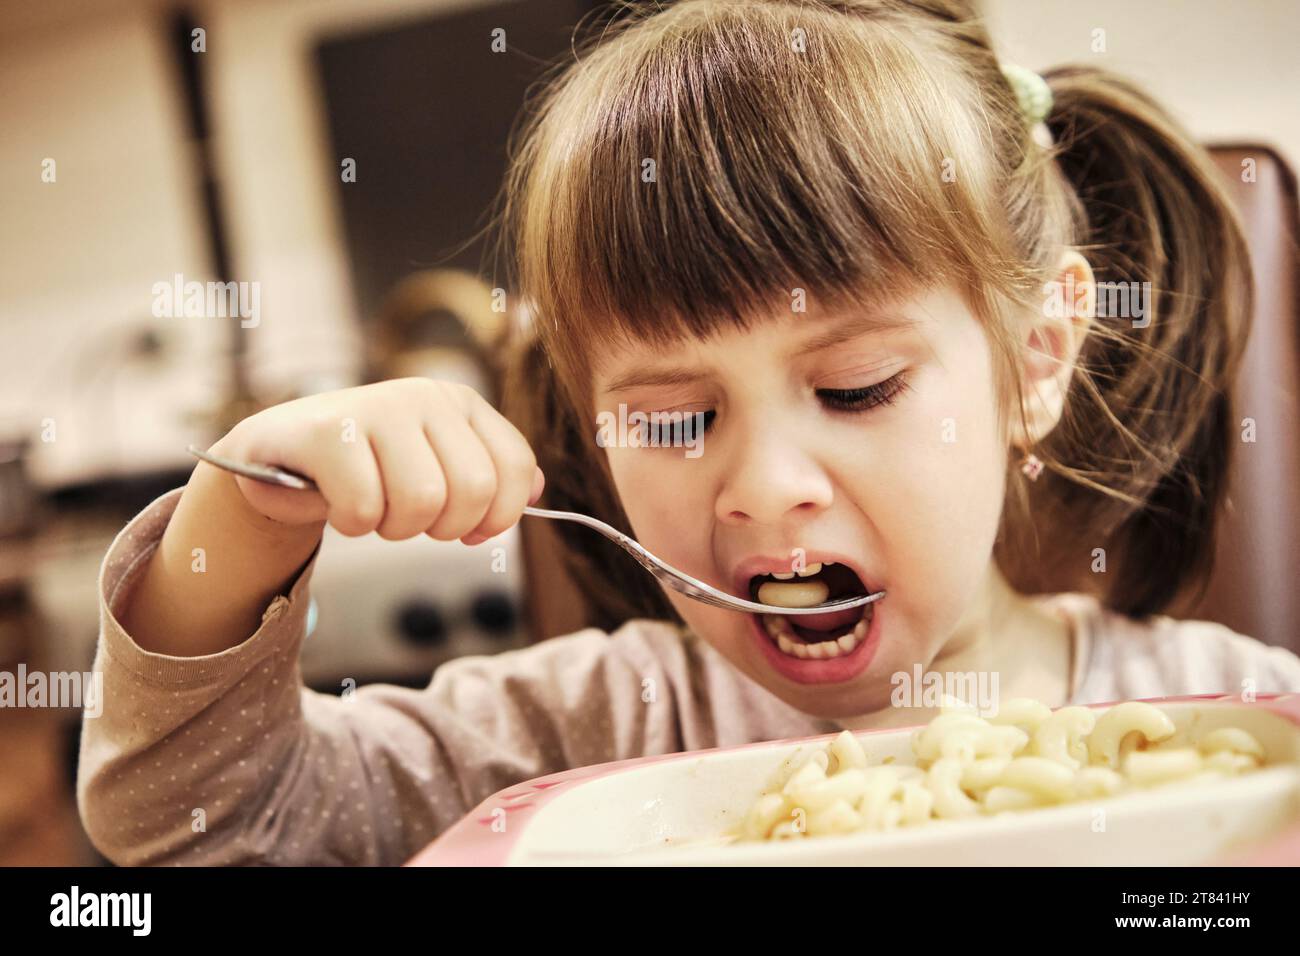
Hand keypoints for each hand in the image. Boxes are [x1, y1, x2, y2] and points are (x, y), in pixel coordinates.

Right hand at [212, 378, 543, 543]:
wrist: (278, 453)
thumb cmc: (367, 466)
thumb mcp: (435, 464)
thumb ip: (490, 475)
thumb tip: (539, 493)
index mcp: (460, 403)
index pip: (516, 467)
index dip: (500, 516)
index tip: (471, 531)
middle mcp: (423, 395)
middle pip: (473, 491)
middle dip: (444, 527)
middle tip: (409, 519)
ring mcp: (375, 407)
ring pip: (422, 503)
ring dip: (394, 528)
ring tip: (371, 507)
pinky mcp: (327, 432)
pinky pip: (364, 509)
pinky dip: (350, 525)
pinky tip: (335, 501)